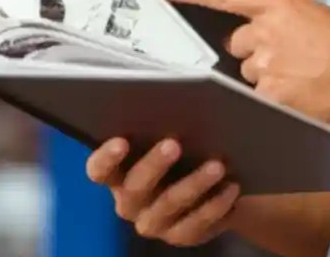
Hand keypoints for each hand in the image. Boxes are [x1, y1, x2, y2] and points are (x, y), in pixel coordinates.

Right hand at [85, 137, 241, 245]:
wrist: (207, 184)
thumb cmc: (180, 148)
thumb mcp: (166, 135)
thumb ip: (158, 122)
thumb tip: (166, 94)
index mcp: (116, 175)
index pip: (98, 170)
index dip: (106, 158)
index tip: (121, 140)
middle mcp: (129, 202)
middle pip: (135, 188)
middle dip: (154, 165)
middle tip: (174, 144)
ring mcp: (154, 222)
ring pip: (170, 205)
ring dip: (194, 184)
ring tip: (216, 165)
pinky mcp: (182, 235)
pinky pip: (197, 223)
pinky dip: (216, 204)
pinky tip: (231, 186)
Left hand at [156, 0, 329, 122]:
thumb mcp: (311, 15)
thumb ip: (279, 21)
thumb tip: (258, 39)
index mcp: (277, 4)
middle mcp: (266, 30)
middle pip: (238, 44)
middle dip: (256, 51)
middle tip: (288, 57)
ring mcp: (267, 63)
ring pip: (249, 72)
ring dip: (267, 75)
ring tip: (301, 76)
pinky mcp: (271, 93)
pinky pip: (258, 96)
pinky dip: (274, 99)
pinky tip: (300, 94)